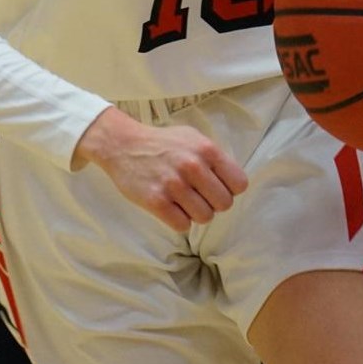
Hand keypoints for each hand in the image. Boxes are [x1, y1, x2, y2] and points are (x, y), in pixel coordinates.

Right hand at [74, 107, 249, 232]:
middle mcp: (193, 166)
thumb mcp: (194, 138)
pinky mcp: (156, 201)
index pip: (239, 184)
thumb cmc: (163, 143)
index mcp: (206, 150)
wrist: (124, 145)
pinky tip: (172, 208)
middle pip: (224, 204)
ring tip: (184, 202)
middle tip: (199, 196)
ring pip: (205, 217)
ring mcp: (174, 185)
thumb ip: (215, 158)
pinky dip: (179, 220)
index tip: (217, 187)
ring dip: (196, 213)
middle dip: (213, 203)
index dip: (230, 189)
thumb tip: (233, 183)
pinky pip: (183, 225)